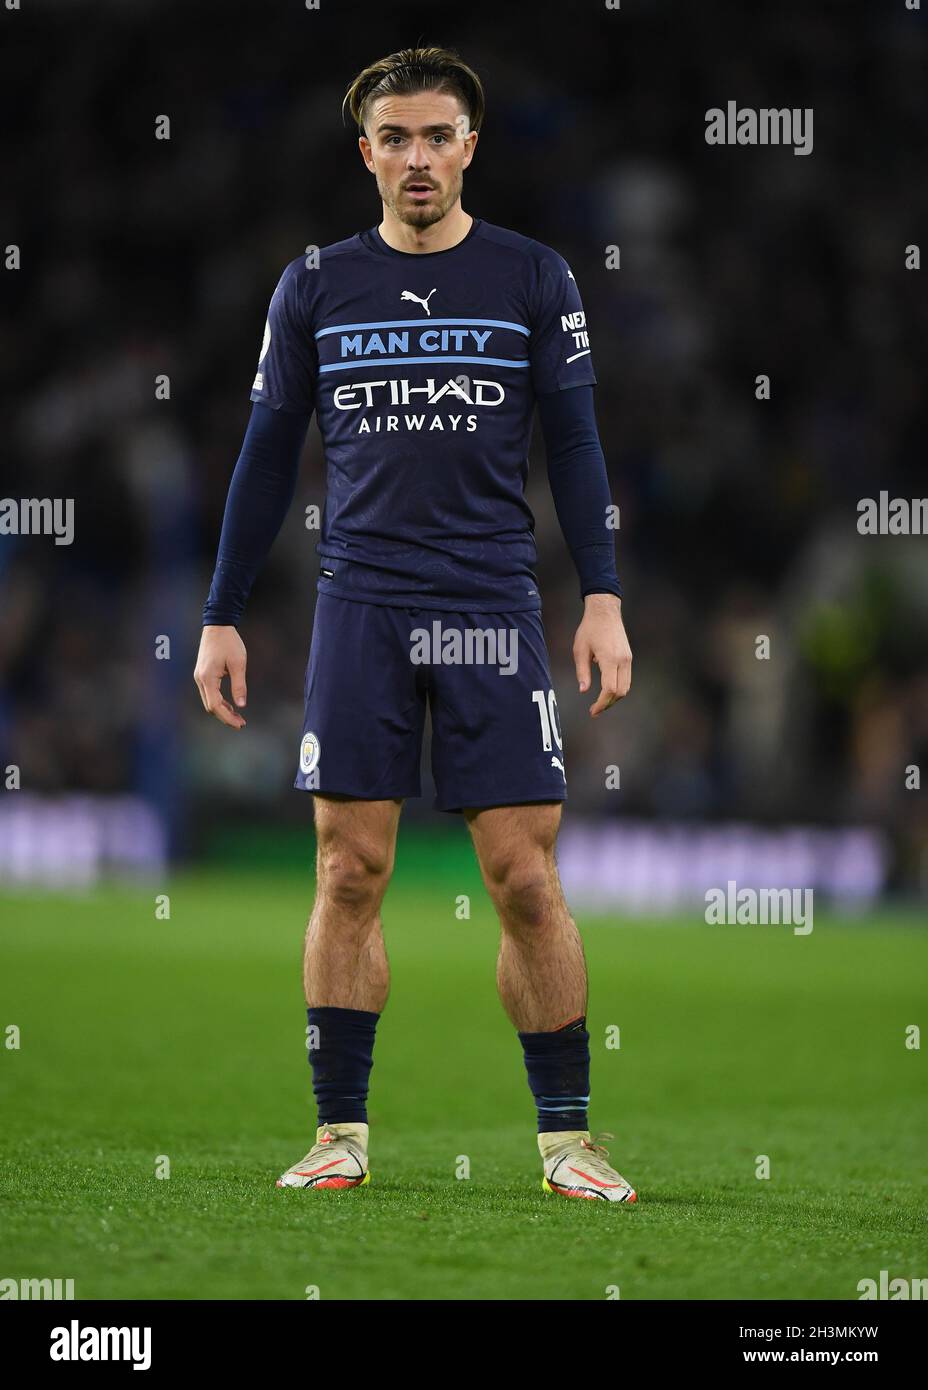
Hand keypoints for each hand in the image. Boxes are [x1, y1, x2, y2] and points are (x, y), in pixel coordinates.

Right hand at [194, 625, 247, 728]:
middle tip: (241, 723)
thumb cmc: (229, 642)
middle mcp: (200, 679)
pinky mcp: (202, 674)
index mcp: (208, 678)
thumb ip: (239, 685)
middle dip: (225, 717)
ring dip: (222, 710)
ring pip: (208, 701)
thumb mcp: (238, 663)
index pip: (215, 706)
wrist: (218, 625)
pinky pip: (209, 693)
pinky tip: (230, 705)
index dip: (227, 718)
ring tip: (238, 716)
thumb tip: (241, 705)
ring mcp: (199, 676)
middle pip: (210, 707)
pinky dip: (219, 702)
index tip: (240, 724)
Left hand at [572, 593, 631, 716]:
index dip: (601, 703)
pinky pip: (626, 678)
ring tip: (600, 702)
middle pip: (620, 692)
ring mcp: (628, 659)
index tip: (592, 711)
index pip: (609, 689)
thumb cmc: (590, 628)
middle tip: (594, 709)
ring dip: (614, 697)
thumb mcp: (580, 650)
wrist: (605, 611)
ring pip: (626, 687)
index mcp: (609, 659)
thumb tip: (584, 691)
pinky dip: (618, 688)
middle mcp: (622, 660)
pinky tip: (606, 689)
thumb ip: (582, 672)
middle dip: (608, 704)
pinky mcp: (629, 657)